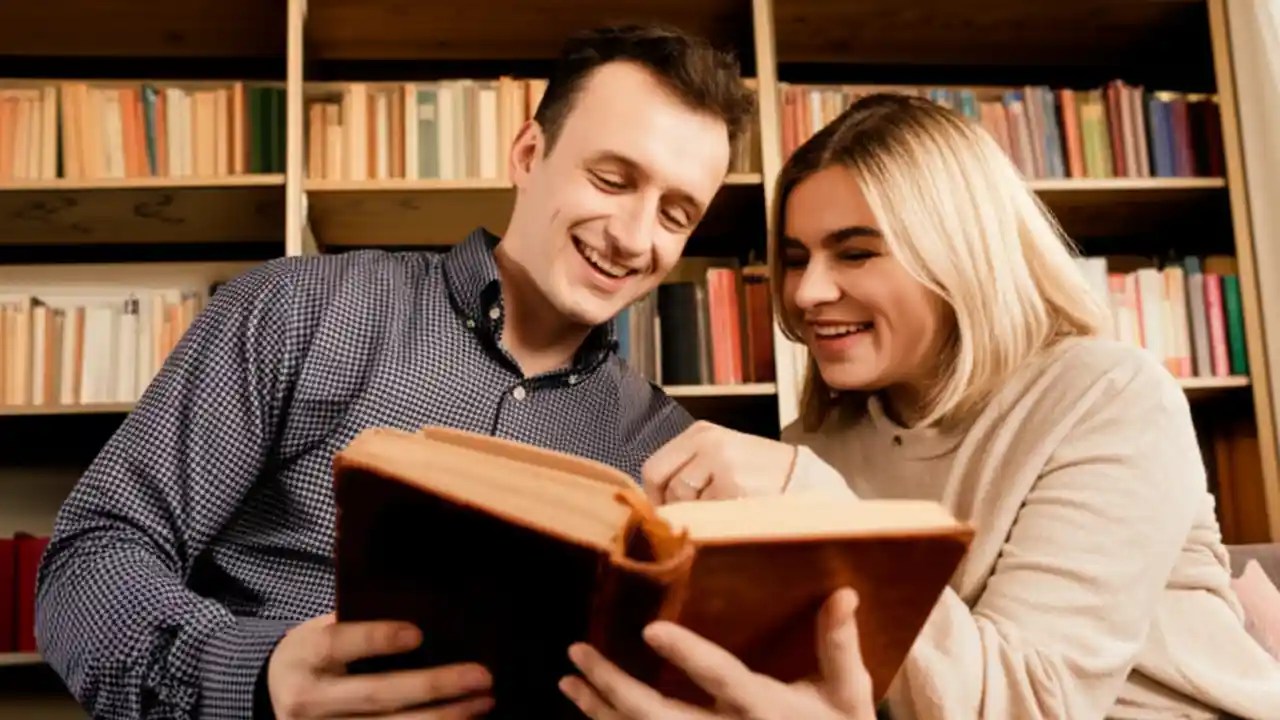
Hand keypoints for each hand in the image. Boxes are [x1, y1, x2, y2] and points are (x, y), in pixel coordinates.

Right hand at [266, 612, 493, 717]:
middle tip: (480, 675)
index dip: (375, 639)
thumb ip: (362, 622)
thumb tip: (429, 608)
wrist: (280, 694)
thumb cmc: (321, 654)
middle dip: (432, 685)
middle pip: (375, 694)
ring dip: (443, 717)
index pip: (337, 643)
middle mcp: (306, 701)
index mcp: (303, 657)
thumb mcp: (325, 630)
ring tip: (484, 701)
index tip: (417, 633)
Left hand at [559, 588, 874, 719]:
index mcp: (762, 708)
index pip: (720, 677)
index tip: (651, 629)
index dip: (687, 655)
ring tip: (568, 680)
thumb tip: (843, 593)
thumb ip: (838, 646)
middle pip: (659, 716)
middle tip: (578, 653)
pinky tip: (588, 708)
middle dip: (614, 686)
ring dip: (599, 710)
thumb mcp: (847, 696)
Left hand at [641, 421, 797, 504]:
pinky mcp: (733, 483)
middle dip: (669, 505)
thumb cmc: (760, 475)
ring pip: (683, 498)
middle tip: (684, 519)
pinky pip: (706, 511)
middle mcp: (706, 441)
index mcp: (700, 433)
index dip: (655, 495)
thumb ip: (689, 470)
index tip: (664, 512)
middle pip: (662, 481)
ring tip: (720, 513)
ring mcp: (719, 460)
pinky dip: (714, 520)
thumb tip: (655, 501)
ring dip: (695, 513)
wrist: (804, 480)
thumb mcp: (722, 458)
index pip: (654, 467)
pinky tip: (733, 515)